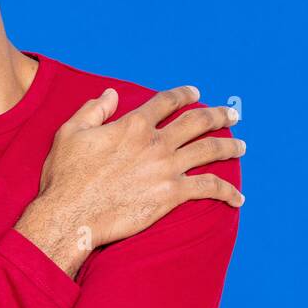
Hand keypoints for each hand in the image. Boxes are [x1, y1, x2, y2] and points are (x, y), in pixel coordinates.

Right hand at [14, 85, 244, 277]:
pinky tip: (238, 197)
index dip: (183, 94)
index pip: (166, 102)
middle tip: (233, 114)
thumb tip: (110, 93)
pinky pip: (210, 188)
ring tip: (242, 146)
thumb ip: (93, 110)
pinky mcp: (172, 195)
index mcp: (133, 125)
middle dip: (219, 115)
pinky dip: (228, 192)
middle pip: (197, 121)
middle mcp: (155, 142)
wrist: (71, 215)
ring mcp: (167, 168)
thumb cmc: (65, 177)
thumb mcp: (70, 133)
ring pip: (210, 150)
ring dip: (230, 146)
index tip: (195, 92)